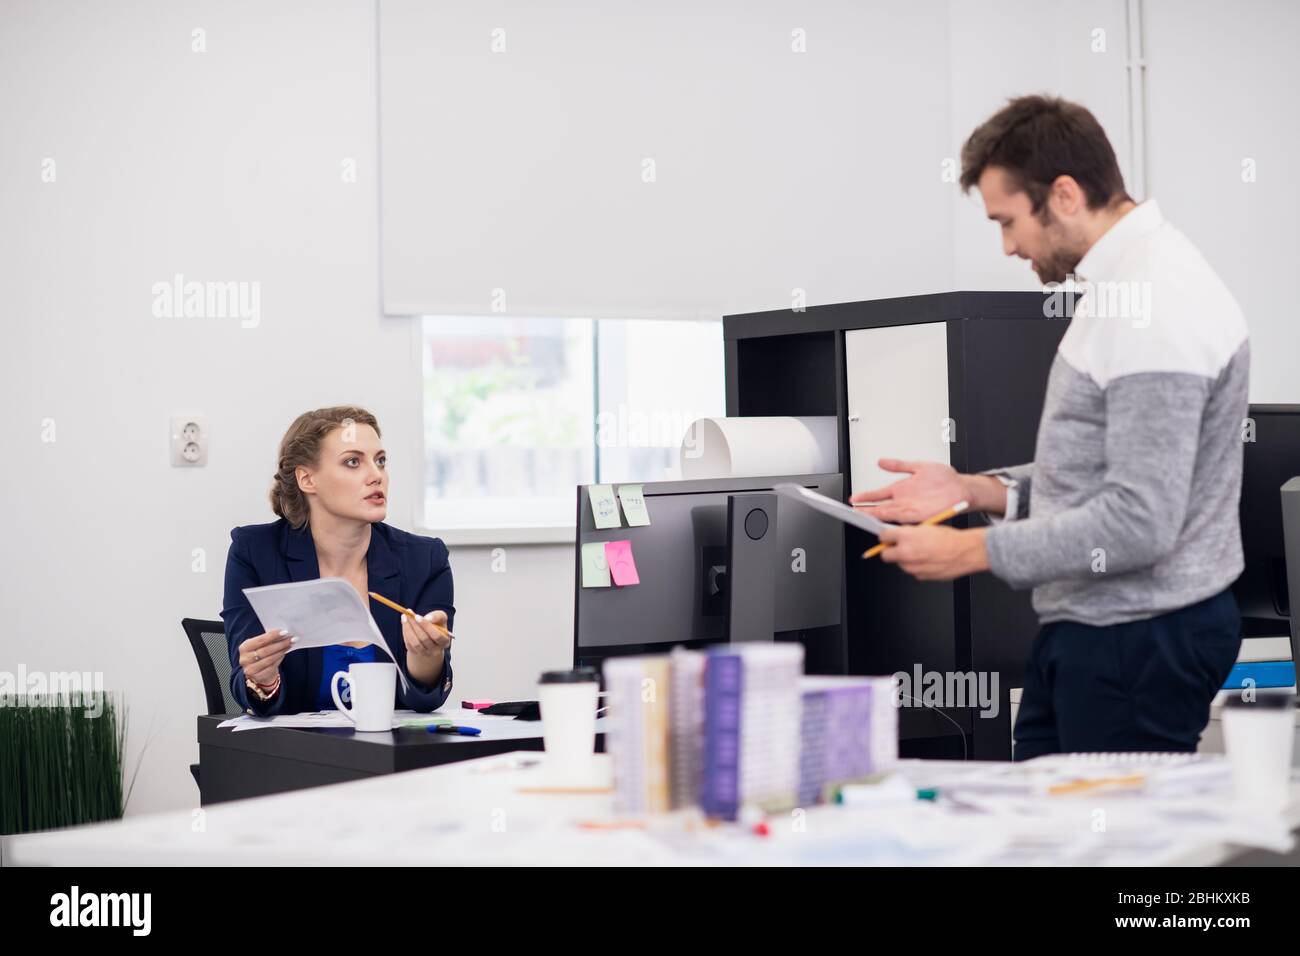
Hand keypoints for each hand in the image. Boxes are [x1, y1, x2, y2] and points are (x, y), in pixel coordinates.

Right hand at [239, 628, 294, 684]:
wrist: (258, 672)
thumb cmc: (260, 654)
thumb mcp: (260, 645)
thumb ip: (268, 639)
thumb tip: (282, 632)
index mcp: (244, 647)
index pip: (260, 640)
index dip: (273, 636)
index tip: (284, 632)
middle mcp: (245, 659)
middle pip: (265, 650)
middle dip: (280, 644)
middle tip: (291, 639)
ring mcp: (250, 669)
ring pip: (270, 659)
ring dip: (281, 651)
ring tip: (289, 645)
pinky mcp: (257, 677)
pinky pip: (272, 667)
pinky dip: (279, 659)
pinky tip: (284, 654)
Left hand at [401, 610, 451, 660]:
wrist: (429, 634)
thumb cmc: (437, 625)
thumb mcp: (441, 617)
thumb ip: (437, 616)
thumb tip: (427, 618)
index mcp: (445, 641)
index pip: (437, 636)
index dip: (426, 626)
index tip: (417, 616)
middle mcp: (436, 650)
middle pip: (424, 639)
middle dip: (415, 625)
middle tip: (408, 615)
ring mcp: (425, 653)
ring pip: (415, 643)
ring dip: (408, 629)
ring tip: (404, 617)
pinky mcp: (415, 653)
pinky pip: (408, 644)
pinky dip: (405, 633)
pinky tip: (404, 624)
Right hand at [849, 458, 967, 523]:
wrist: (962, 488)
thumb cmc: (944, 479)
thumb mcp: (918, 467)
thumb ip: (899, 465)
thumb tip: (881, 462)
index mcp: (902, 490)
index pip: (879, 496)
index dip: (866, 498)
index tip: (853, 500)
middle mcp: (904, 501)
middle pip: (880, 507)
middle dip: (865, 509)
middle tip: (851, 510)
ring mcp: (911, 509)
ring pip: (888, 514)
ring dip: (875, 515)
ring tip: (862, 515)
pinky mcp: (920, 515)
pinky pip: (903, 518)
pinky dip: (893, 519)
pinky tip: (883, 518)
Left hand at [877, 526, 988, 580]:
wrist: (966, 552)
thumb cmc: (950, 538)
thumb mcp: (925, 527)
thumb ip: (908, 533)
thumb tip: (898, 535)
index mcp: (906, 536)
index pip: (883, 537)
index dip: (886, 536)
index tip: (888, 537)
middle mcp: (905, 553)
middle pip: (884, 555)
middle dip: (890, 551)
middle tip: (898, 547)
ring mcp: (912, 567)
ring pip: (900, 564)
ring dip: (905, 559)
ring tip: (922, 553)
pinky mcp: (919, 576)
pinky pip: (913, 571)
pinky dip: (917, 567)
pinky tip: (929, 560)